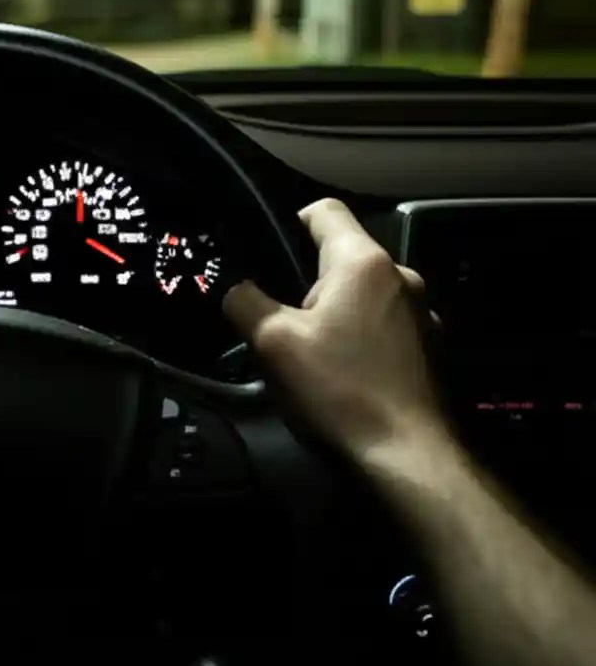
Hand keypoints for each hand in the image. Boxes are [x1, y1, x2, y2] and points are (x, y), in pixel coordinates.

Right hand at [223, 198, 444, 460]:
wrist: (407, 454)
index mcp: (363, 262)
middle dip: (306, 282)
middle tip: (278, 322)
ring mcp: (421, 313)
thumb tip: (237, 290)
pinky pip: (381, 325)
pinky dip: (359, 338)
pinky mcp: (427, 347)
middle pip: (341, 257)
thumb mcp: (273, 343)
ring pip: (361, 295)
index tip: (266, 257)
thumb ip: (245, 302)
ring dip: (335, 313)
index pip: (323, 211)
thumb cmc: (339, 389)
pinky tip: (343, 375)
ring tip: (310, 355)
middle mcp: (400, 276)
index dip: (288, 223)